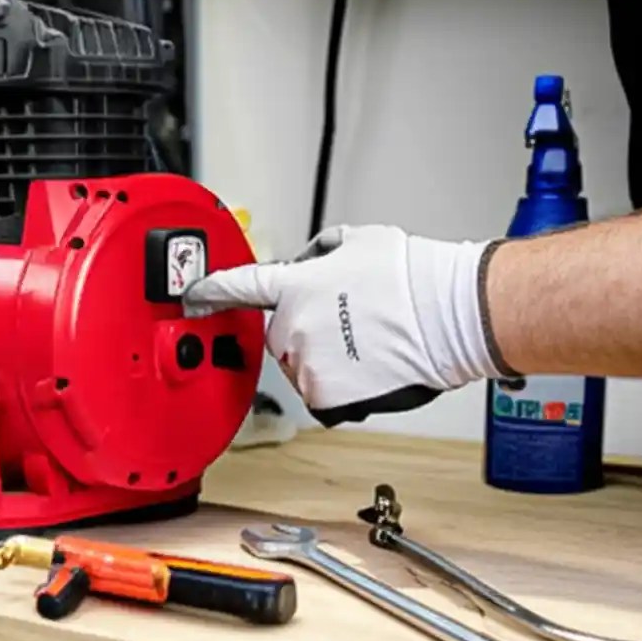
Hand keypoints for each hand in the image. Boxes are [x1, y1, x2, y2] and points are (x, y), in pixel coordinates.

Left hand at [182, 224, 510, 426]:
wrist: (446, 314)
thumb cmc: (409, 276)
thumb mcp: (356, 241)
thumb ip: (318, 254)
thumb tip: (311, 264)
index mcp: (293, 287)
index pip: (238, 288)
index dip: (211, 292)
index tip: (194, 298)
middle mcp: (292, 328)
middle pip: (280, 334)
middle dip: (303, 328)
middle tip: (346, 320)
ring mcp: (307, 366)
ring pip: (301, 365)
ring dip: (323, 357)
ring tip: (366, 341)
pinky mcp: (328, 399)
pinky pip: (321, 394)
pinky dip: (339, 386)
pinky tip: (368, 367)